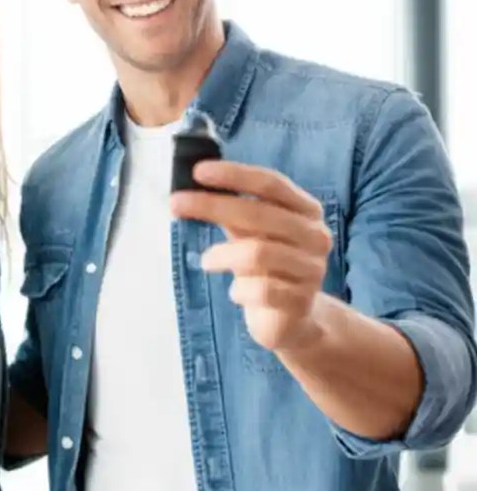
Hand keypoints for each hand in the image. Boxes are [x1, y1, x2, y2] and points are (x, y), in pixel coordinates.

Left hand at [170, 161, 332, 352]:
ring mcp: (312, 270)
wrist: (293, 319)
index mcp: (306, 212)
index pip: (271, 184)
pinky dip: (239, 290)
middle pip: (259, 213)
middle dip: (211, 206)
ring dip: (221, 255)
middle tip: (175, 205)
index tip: (198, 171)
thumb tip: (191, 188)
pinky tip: (237, 292)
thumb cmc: (266, 267)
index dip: (235, 175)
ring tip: (207, 261)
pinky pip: (260, 290)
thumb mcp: (249, 234)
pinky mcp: (301, 302)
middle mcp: (315, 236)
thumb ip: (231, 211)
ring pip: (258, 253)